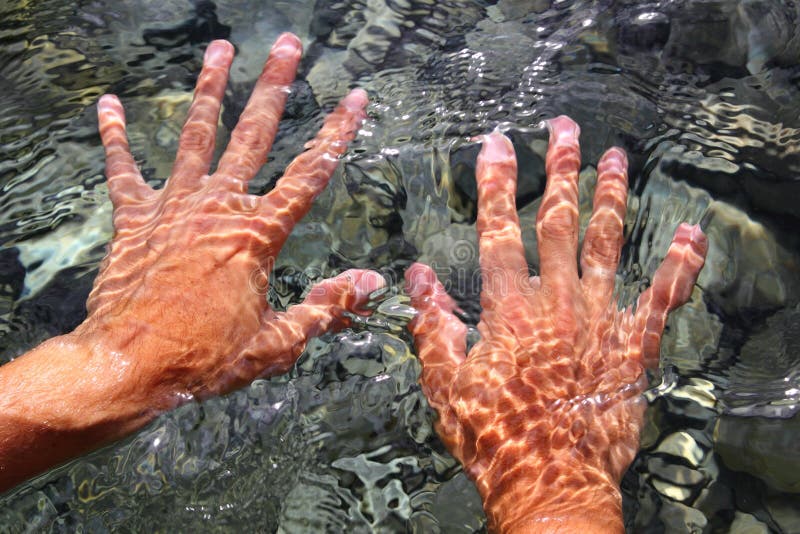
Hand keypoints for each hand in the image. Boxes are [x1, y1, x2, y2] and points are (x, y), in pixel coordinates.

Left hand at [79, 34, 383, 404]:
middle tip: (287, 45)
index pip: (309, 175)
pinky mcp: (136, 220)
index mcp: (259, 236)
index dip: (336, 134)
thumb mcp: (277, 342)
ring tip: (219, 49)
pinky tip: (109, 104)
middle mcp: (220, 208)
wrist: (134, 364)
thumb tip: (371, 282)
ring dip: (208, 90)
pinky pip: (123, 170)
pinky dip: (115, 137)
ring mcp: (175, 208)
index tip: (355, 99)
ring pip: (196, 135)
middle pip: (253, 135)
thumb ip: (326, 307)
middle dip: (273, 85)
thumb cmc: (207, 357)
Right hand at [405, 117, 707, 532]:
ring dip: (611, 197)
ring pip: (608, 245)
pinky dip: (679, 264)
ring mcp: (601, 320)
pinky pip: (662, 298)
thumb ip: (433, 324)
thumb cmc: (494, 438)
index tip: (497, 143)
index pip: (499, 231)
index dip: (496, 184)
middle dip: (560, 170)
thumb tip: (416, 274)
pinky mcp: (634, 346)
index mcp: (510, 309)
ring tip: (616, 156)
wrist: (552, 483)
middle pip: (560, 223)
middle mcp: (558, 302)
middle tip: (564, 127)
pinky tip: (691, 232)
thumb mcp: (446, 384)